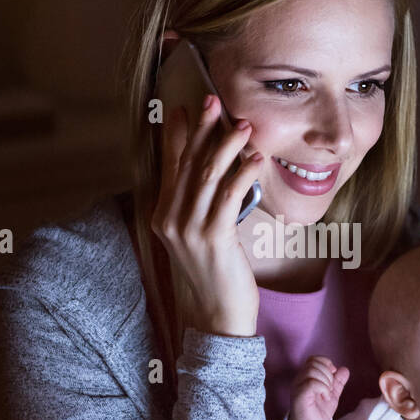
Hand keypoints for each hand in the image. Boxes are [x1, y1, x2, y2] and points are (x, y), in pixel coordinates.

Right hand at [152, 94, 263, 337]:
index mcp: (163, 215)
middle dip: (202, 129)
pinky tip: (255, 159)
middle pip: (187, 163)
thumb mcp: (201, 237)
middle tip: (214, 100)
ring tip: (243, 124)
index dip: (178, 135)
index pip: (170, 166)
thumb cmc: (214, 277)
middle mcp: (170, 218)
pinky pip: (227, 197)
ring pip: (206, 176)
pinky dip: (242, 174)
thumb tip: (215, 174)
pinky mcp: (212, 239)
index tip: (186, 108)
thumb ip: (201, 206)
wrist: (216, 319)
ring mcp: (188, 229)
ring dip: (226, 145)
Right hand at [285, 355, 349, 419]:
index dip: (326, 363)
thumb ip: (337, 382)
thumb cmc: (318, 412)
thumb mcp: (332, 394)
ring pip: (312, 371)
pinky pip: (311, 383)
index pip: (314, 359)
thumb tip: (344, 369)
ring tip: (327, 394)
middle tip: (330, 388)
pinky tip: (325, 397)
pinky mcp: (299, 396)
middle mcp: (300, 379)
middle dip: (328, 374)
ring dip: (326, 382)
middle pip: (314, 363)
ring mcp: (298, 387)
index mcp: (306, 377)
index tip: (333, 375)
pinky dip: (323, 388)